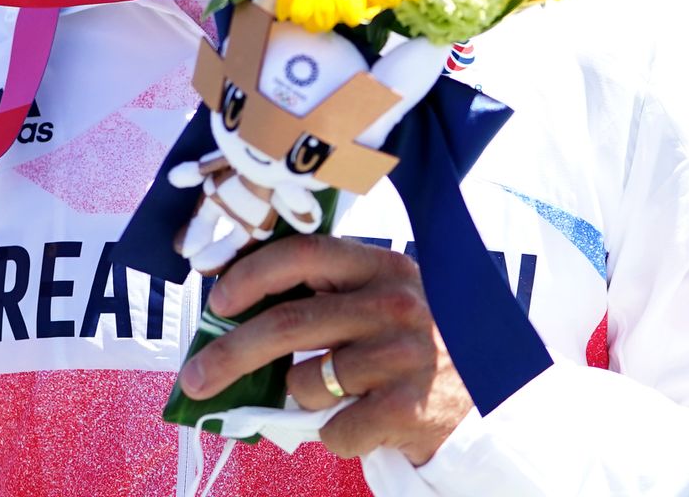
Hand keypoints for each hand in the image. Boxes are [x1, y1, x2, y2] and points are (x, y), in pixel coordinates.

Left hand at [177, 234, 472, 463]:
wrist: (492, 398)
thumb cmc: (415, 344)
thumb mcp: (384, 299)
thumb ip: (327, 295)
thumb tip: (234, 313)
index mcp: (382, 266)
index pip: (302, 254)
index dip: (250, 275)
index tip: (218, 299)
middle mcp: (395, 305)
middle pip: (287, 324)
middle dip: (228, 353)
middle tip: (196, 377)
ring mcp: (403, 356)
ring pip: (304, 383)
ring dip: (299, 396)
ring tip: (330, 394)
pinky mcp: (407, 409)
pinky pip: (332, 428)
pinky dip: (331, 433)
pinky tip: (358, 421)